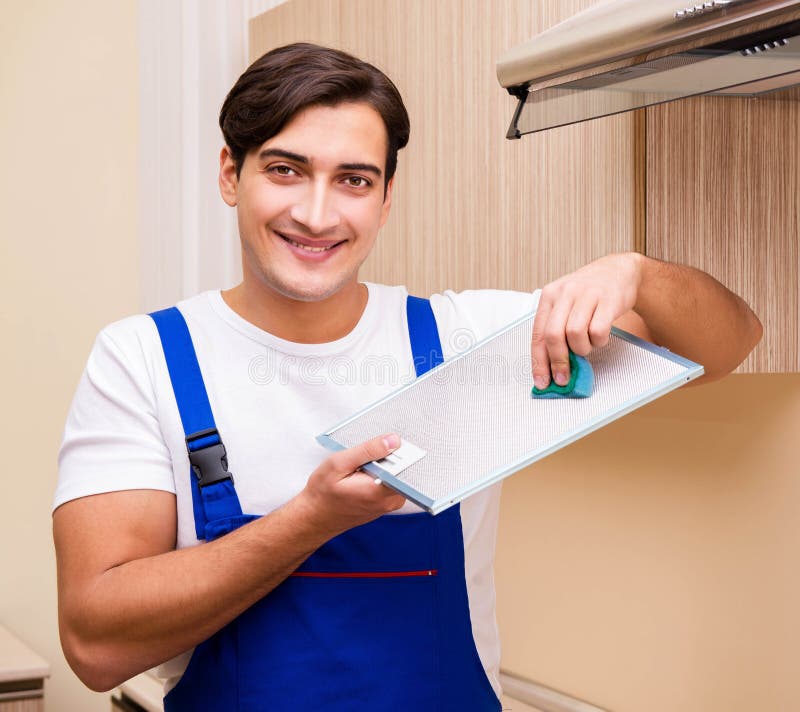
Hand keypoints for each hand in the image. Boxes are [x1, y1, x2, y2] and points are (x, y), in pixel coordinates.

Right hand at [298, 433, 406, 536]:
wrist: (315, 517)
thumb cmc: (323, 492)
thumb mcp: (339, 464)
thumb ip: (368, 451)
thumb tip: (394, 440)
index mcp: (379, 491)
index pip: (408, 466)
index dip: (402, 449)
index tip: (392, 440)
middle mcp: (389, 500)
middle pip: (405, 469)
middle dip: (392, 455)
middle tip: (372, 449)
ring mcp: (389, 504)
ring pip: (399, 475)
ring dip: (386, 463)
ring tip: (365, 460)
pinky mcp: (386, 503)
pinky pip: (393, 482)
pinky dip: (383, 472)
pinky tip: (366, 469)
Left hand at [531, 253, 642, 388]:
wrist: (619, 270)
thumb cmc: (588, 293)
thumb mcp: (565, 304)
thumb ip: (556, 330)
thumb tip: (550, 366)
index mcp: (549, 295)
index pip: (538, 334)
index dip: (539, 362)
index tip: (542, 382)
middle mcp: (565, 293)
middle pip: (554, 335)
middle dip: (558, 362)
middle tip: (565, 376)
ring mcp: (587, 295)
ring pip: (575, 334)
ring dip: (582, 349)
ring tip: (587, 345)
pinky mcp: (608, 300)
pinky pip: (598, 331)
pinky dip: (599, 342)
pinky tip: (599, 337)